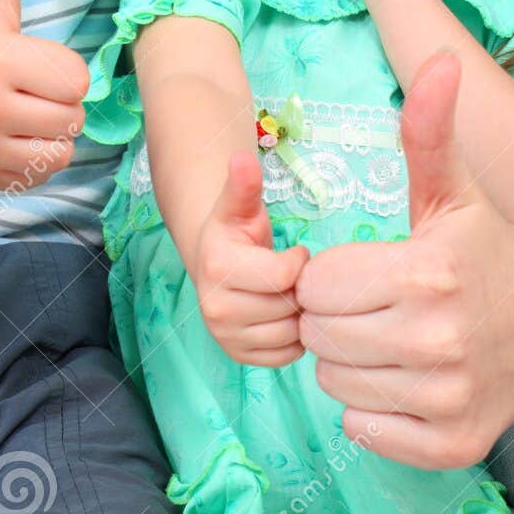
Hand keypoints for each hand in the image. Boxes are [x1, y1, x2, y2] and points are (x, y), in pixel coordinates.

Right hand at [194, 151, 309, 365]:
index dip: (299, 262)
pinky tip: (284, 315)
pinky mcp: (237, 356)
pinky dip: (293, 338)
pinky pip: (286, 357)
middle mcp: (215, 309)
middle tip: (292, 276)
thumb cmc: (234, 231)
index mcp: (218, 268)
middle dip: (300, 290)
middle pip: (288, 308)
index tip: (296, 252)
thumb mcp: (239, 204)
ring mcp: (225, 337)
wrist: (213, 263)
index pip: (283, 276)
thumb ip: (244, 183)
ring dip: (298, 315)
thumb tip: (242, 157)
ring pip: (290, 335)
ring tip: (288, 294)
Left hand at [296, 52, 513, 469]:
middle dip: (332, 316)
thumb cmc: (485, 246)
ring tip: (386, 335)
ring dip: (349, 361)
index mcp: (426, 275)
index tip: (359, 268)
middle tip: (369, 302)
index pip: (317, 285)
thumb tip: (437, 59)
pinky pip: (363, 430)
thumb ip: (428, 130)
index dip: (328, 274)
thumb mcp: (453, 189)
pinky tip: (402, 375)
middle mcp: (436, 341)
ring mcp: (446, 397)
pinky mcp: (452, 442)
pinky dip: (372, 409)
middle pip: (320, 336)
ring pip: (336, 384)